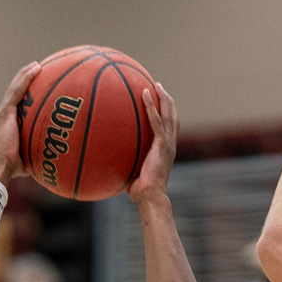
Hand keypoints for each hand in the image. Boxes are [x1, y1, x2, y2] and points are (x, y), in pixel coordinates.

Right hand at [0, 62, 41, 181]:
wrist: (1, 166)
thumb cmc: (15, 167)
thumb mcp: (31, 156)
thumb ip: (41, 151)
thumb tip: (58, 157)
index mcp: (8, 123)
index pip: (17, 103)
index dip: (25, 93)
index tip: (36, 85)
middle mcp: (4, 115)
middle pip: (15, 92)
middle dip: (25, 80)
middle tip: (38, 70)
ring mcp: (4, 112)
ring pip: (15, 88)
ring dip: (26, 75)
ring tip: (37, 65)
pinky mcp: (6, 112)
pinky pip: (17, 91)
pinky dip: (26, 79)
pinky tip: (36, 69)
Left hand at [128, 84, 178, 205]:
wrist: (150, 196)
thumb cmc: (140, 191)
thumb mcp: (133, 172)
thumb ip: (126, 163)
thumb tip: (109, 161)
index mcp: (166, 149)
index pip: (169, 127)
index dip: (167, 113)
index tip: (159, 102)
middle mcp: (170, 144)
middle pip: (172, 116)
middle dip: (167, 100)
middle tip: (158, 87)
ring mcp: (167, 143)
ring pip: (168, 114)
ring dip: (163, 98)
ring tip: (155, 85)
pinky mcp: (162, 144)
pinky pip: (156, 121)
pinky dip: (151, 106)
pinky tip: (144, 94)